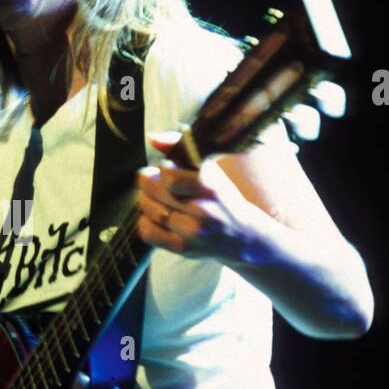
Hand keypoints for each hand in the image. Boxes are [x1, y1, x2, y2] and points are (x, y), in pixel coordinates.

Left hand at [136, 131, 266, 262]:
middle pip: (156, 193)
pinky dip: (144, 221)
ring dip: (144, 200)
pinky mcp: (183, 249)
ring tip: (151, 196)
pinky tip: (153, 215)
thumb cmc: (223, 198)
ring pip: (150, 212)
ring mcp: (193, 234)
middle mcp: (203, 212)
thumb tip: (152, 139)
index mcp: (211, 188)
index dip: (160, 170)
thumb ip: (181, 149)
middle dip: (147, 183)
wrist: (243, 237)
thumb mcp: (211, 171)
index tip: (163, 169)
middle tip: (149, 180)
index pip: (170, 177)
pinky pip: (149, 233)